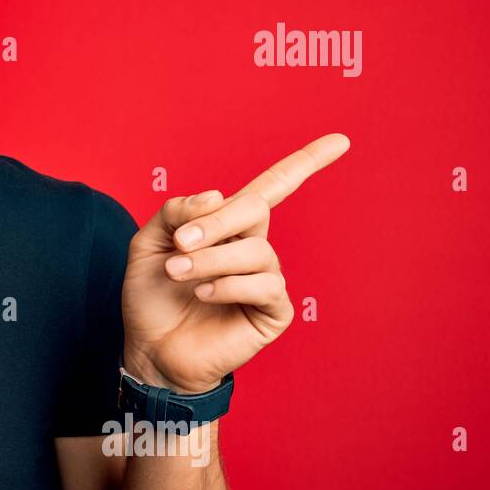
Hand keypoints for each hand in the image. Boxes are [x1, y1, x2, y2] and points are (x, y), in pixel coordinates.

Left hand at [121, 133, 349, 392]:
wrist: (150, 349)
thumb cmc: (151, 297)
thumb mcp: (147, 243)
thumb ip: (175, 212)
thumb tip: (218, 195)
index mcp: (228, 226)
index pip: (273, 186)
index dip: (306, 162)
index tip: (341, 140)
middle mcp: (252, 246)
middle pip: (255, 207)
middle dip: (215, 223)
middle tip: (179, 244)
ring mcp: (265, 279)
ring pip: (254, 250)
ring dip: (210, 259)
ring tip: (178, 273)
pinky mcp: (272, 311)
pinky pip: (264, 285)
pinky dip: (229, 285)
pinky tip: (204, 294)